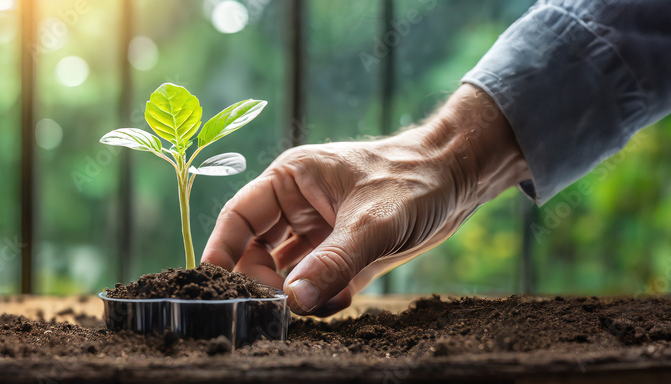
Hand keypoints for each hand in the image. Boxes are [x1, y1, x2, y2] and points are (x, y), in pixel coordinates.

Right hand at [200, 84, 530, 315]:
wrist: (459, 180)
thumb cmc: (413, 180)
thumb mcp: (372, 222)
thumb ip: (331, 263)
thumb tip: (291, 301)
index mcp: (289, 180)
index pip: (238, 218)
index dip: (221, 251)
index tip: (211, 285)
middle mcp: (296, 207)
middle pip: (254, 252)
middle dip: (263, 283)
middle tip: (278, 308)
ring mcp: (317, 232)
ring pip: (284, 273)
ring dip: (296, 295)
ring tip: (318, 304)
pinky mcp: (339, 254)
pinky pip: (314, 284)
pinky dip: (322, 298)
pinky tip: (343, 298)